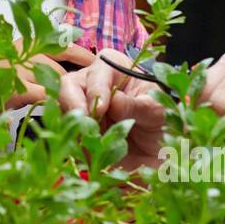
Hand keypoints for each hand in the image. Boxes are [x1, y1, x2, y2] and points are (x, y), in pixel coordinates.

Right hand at [6, 42, 95, 108]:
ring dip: (63, 98)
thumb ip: (36, 62)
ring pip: (56, 83)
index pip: (64, 45)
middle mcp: (26, 50)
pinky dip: (51, 105)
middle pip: (62, 70)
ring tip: (66, 109)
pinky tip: (50, 112)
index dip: (82, 56)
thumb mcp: (13, 62)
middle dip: (73, 86)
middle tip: (81, 98)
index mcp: (27, 41)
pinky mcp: (18, 86)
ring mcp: (22, 67)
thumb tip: (66, 72)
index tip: (95, 65)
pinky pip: (46, 96)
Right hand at [58, 48, 166, 167]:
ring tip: (91, 142)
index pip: (98, 70)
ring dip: (75, 126)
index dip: (96, 89)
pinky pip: (67, 135)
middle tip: (83, 123)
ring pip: (63, 111)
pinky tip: (90, 154)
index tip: (101, 109)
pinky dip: (75, 144)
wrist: (161, 152)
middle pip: (69, 86)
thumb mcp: (157, 111)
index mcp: (114, 69)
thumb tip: (113, 101)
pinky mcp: (77, 131)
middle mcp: (92, 85)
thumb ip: (137, 105)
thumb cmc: (161, 121)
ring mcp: (81, 108)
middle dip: (73, 104)